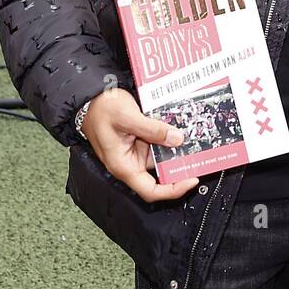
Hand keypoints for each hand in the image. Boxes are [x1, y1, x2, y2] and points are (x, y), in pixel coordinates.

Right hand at [79, 87, 199, 202]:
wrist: (91, 97)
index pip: (151, 191)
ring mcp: (136, 151)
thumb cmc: (100, 110)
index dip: (173, 190)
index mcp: (123, 166)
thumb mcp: (127, 117)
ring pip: (162, 156)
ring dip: (176, 148)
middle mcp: (130, 162)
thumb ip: (152, 129)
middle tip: (197, 155)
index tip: (190, 180)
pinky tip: (179, 128)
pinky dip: (169, 137)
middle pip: (160, 174)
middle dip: (179, 165)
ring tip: (191, 138)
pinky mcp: (140, 140)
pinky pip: (158, 142)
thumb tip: (176, 139)